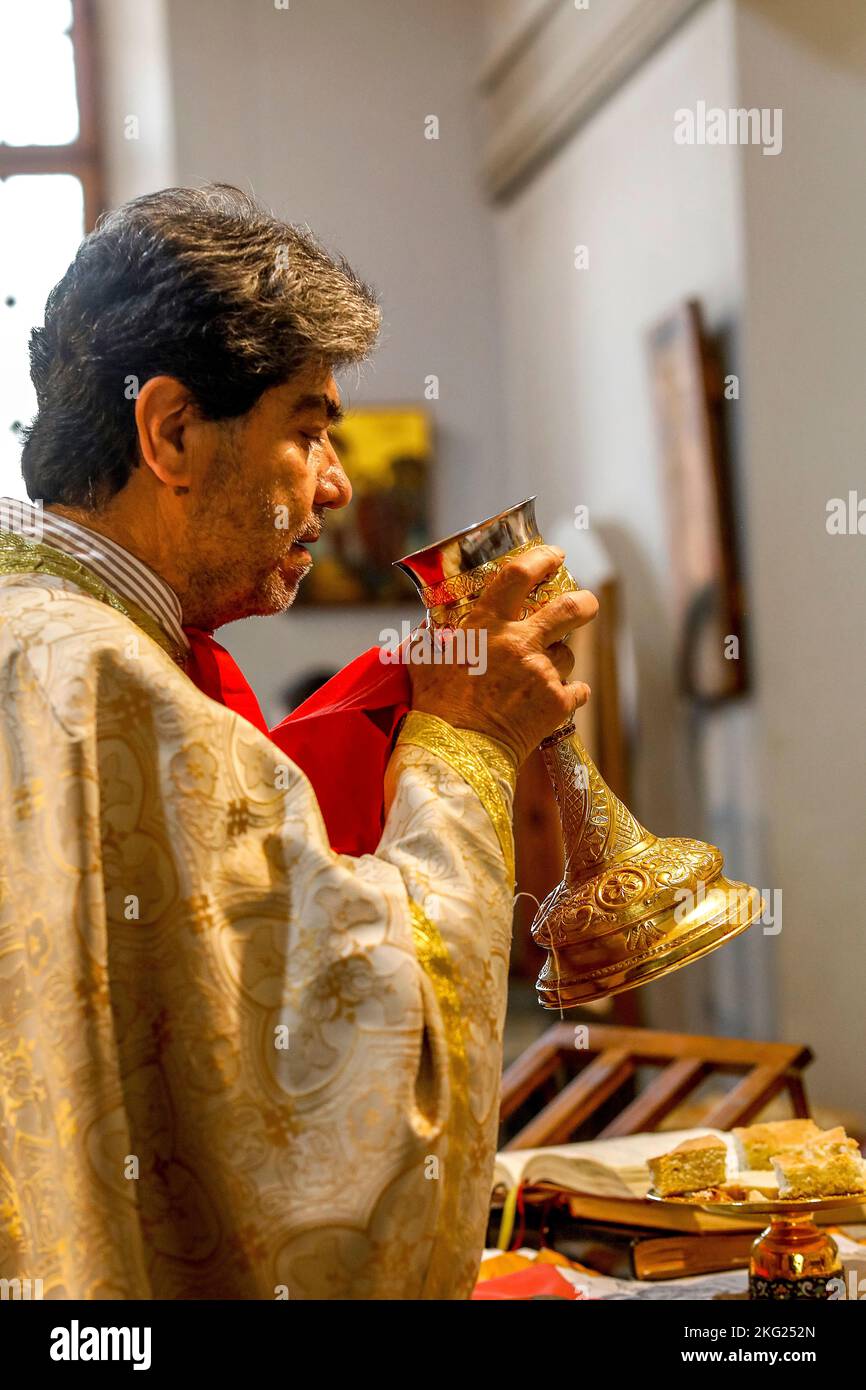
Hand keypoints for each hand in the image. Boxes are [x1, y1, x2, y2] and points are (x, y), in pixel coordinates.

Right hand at [408, 545, 598, 764]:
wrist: (457, 752)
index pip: (519, 575)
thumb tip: (431, 628)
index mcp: (486, 625)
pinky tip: (553, 702)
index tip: (554, 556)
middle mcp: (519, 643)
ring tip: (536, 678)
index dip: (542, 558)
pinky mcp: (557, 704)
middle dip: (584, 603)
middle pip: (569, 608)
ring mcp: (542, 673)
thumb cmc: (436, 707)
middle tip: (585, 604)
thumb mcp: (424, 660)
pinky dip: (569, 695)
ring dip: (557, 662)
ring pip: (567, 655)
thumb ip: (433, 638)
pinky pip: (577, 691)